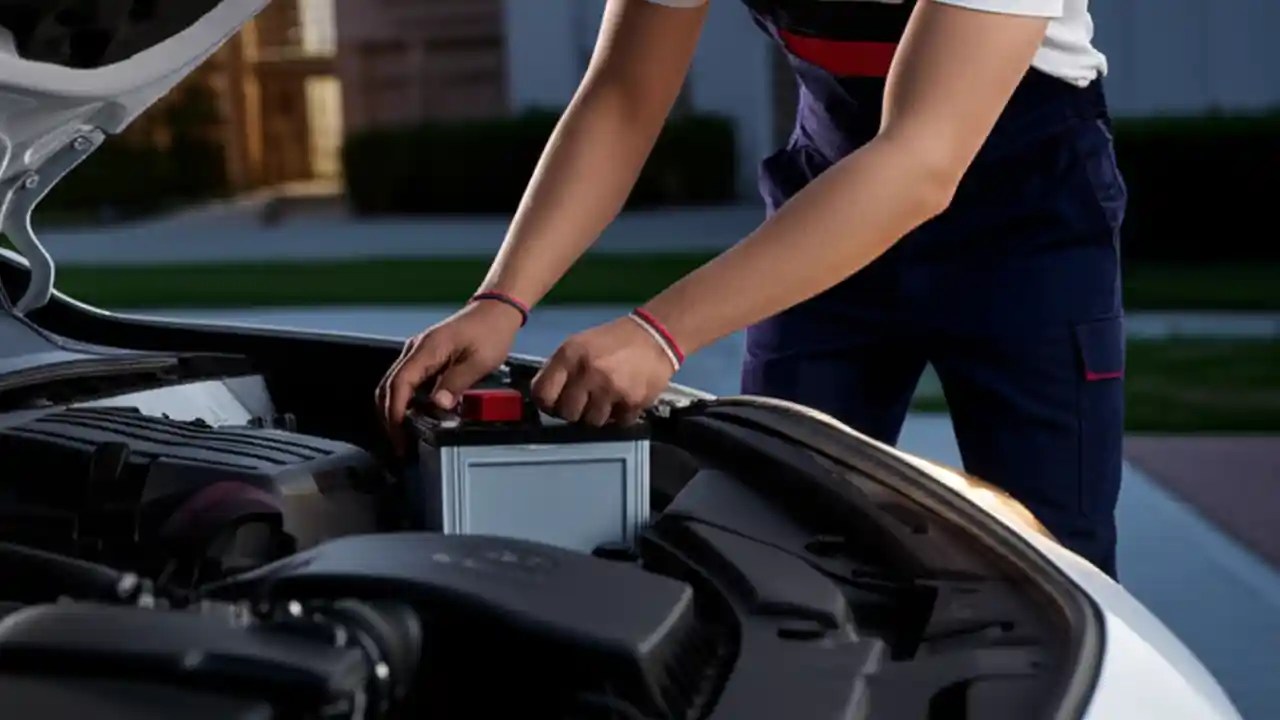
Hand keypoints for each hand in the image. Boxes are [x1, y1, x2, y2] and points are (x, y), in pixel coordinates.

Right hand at [376, 301, 522, 451]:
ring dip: (394, 409)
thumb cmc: (490, 333)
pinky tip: (414, 415)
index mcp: (426, 350)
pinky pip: (405, 380)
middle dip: (389, 417)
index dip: (395, 413)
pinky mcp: (423, 355)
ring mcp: (417, 351)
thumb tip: (438, 405)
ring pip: (393, 384)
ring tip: (405, 434)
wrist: (494, 310)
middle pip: (388, 386)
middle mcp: (415, 350)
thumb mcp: (479, 361)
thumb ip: (457, 383)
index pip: (399, 384)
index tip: (400, 436)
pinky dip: (404, 400)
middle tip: (400, 444)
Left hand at [531, 316, 677, 426]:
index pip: (543, 394)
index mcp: (570, 356)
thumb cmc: (612, 340)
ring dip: (597, 414)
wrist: (655, 335)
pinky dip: (619, 416)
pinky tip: (623, 400)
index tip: (554, 403)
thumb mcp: (578, 344)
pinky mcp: (633, 402)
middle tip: (583, 402)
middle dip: (573, 411)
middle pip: (567, 414)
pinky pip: (618, 423)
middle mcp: (588, 373)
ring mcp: (612, 389)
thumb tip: (541, 396)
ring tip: (605, 400)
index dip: (546, 403)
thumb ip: (558, 369)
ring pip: (592, 422)